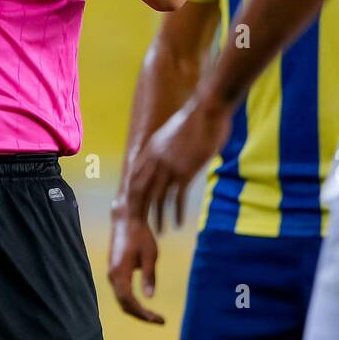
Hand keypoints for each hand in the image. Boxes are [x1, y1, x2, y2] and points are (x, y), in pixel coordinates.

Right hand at [107, 206, 164, 323]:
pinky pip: (120, 291)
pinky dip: (131, 301)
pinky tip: (143, 303)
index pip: (129, 301)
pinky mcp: (114, 270)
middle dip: (140, 315)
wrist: (126, 219)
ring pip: (121, 299)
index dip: (143, 313)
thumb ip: (149, 276)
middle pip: (123, 304)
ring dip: (135, 309)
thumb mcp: (150, 255)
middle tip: (158, 320)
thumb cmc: (140, 234)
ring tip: (152, 315)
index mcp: (120, 272)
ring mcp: (112, 272)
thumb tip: (149, 297)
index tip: (159, 319)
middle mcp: (112, 275)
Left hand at [126, 101, 230, 233]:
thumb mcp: (173, 130)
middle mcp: (156, 158)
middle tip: (138, 226)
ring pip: (156, 198)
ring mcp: (170, 165)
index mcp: (151, 148)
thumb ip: (168, 145)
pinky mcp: (185, 171)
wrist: (207, 108)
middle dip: (138, 210)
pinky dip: (175, 213)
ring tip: (158, 231)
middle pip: (140, 190)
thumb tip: (170, 153)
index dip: (131, 193)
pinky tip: (177, 224)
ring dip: (156, 217)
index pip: (134, 176)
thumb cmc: (196, 117)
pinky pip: (176, 198)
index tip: (130, 206)